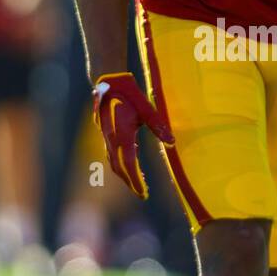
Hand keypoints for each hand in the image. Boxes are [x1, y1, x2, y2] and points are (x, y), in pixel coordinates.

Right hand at [92, 72, 173, 197]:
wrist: (107, 81)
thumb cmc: (128, 92)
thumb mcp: (146, 107)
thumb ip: (158, 125)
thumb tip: (172, 143)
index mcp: (122, 133)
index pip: (129, 163)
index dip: (136, 180)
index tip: (144, 193)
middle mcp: (111, 138)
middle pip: (119, 167)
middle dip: (130, 182)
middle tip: (142, 194)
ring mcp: (106, 136)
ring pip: (113, 162)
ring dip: (124, 175)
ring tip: (136, 183)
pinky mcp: (105, 133)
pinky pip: (111, 154)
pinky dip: (119, 164)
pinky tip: (129, 164)